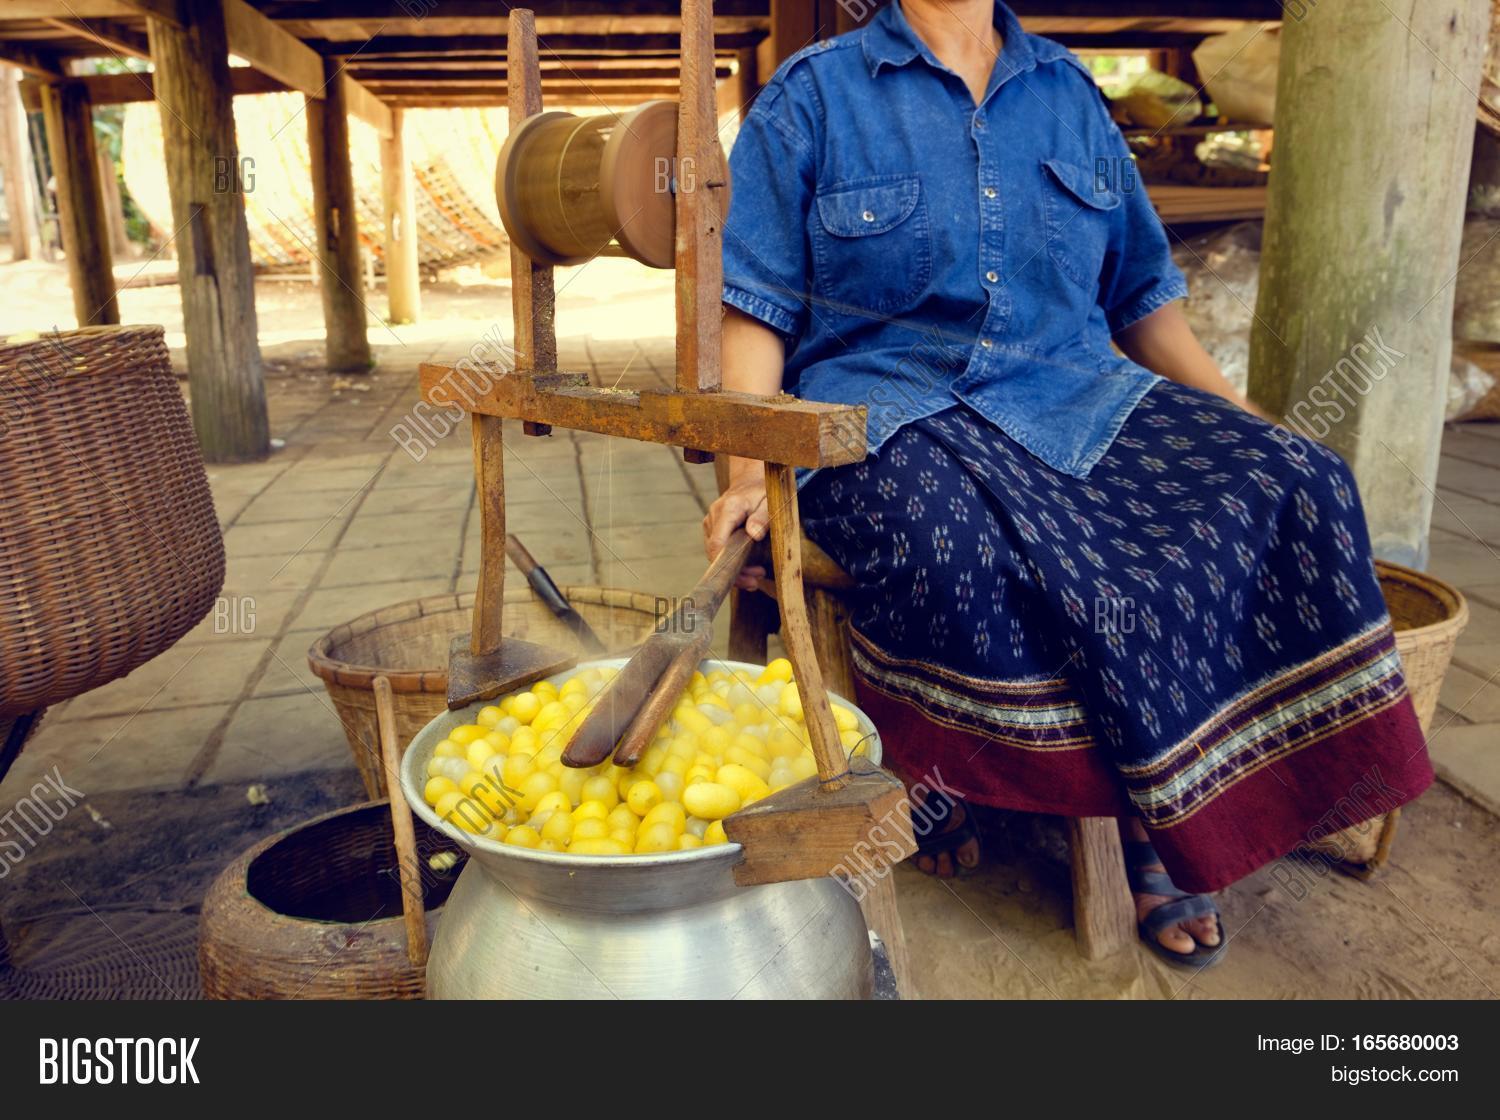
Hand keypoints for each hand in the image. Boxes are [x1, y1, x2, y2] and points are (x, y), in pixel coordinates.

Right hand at [704, 468, 770, 591]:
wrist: (751, 480)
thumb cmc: (762, 491)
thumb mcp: (769, 501)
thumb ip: (762, 517)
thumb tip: (754, 534)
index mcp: (728, 510)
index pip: (717, 543)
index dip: (724, 564)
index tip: (742, 577)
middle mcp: (714, 517)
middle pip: (715, 552)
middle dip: (735, 571)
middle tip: (756, 580)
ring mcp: (711, 524)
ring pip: (716, 554)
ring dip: (735, 569)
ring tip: (757, 576)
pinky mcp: (713, 529)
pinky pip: (718, 550)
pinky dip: (732, 562)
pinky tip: (749, 569)